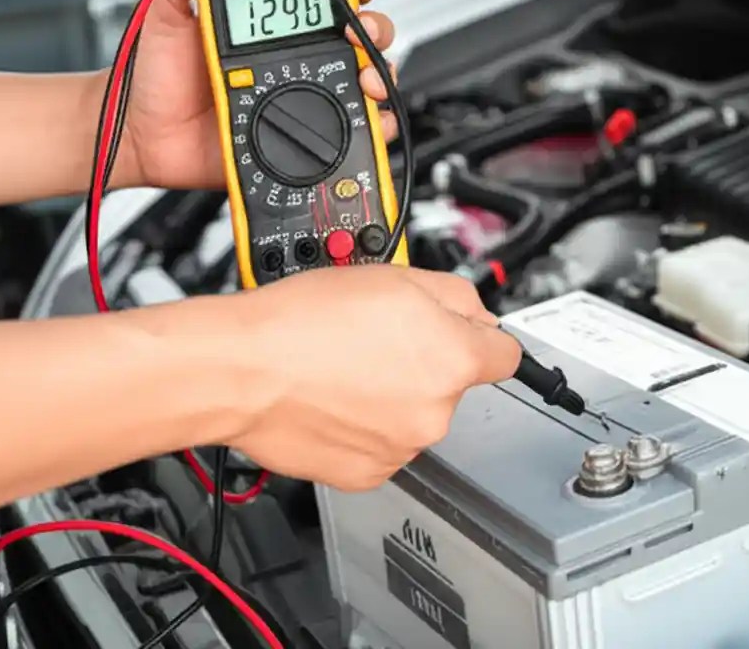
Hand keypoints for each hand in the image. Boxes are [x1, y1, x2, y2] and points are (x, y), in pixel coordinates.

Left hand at [119, 0, 398, 190]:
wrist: (145, 138)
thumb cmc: (156, 81)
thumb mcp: (165, 14)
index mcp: (271, 29)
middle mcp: (297, 61)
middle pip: (359, 37)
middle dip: (373, 28)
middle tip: (358, 33)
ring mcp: (304, 102)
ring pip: (365, 83)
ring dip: (380, 74)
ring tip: (367, 78)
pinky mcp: (303, 142)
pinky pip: (350, 135)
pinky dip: (375, 127)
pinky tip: (370, 118)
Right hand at [207, 266, 519, 490]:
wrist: (242, 370)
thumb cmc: (303, 321)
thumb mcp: (394, 275)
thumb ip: (455, 295)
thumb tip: (478, 313)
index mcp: (454, 359)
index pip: (505, 355)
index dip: (483, 340)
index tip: (473, 341)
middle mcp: (436, 411)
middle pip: (451, 385)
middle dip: (423, 365)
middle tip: (374, 343)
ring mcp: (403, 447)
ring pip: (413, 416)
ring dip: (391, 398)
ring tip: (342, 371)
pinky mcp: (368, 473)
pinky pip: (381, 446)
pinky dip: (363, 428)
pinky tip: (332, 401)